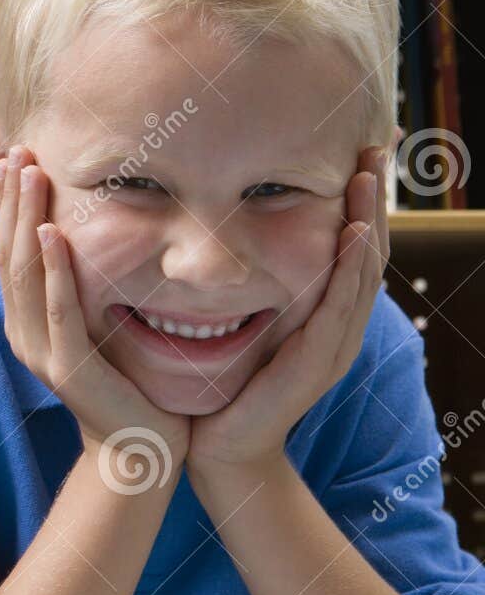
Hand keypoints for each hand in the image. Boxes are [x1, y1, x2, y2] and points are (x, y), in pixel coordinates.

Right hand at [0, 146, 190, 469]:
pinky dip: (54, 269)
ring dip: (27, 219)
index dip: (7, 203)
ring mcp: (39, 350)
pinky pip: (57, 309)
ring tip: (32, 173)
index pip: (10, 248)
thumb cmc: (128, 383)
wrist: (140, 448)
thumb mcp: (101, 322)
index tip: (15, 154)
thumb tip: (91, 232)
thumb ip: (88, 284)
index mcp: (26, 318)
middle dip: (12, 199)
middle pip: (9, 252)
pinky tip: (56, 232)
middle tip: (20, 149)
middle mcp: (22, 330)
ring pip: (24, 272)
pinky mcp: (66, 368)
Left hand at [187, 146, 388, 472]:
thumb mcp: (239, 323)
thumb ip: (244, 287)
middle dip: (372, 199)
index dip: (358, 202)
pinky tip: (353, 234)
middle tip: (376, 147)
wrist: (218, 448)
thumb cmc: (223, 384)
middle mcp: (338, 327)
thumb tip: (220, 236)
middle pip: (367, 252)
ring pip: (361, 272)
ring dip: (368, 220)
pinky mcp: (316, 362)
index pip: (350, 248)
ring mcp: (333, 346)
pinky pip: (339, 307)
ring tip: (367, 177)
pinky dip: (349, 268)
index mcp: (324, 315)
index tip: (359, 153)